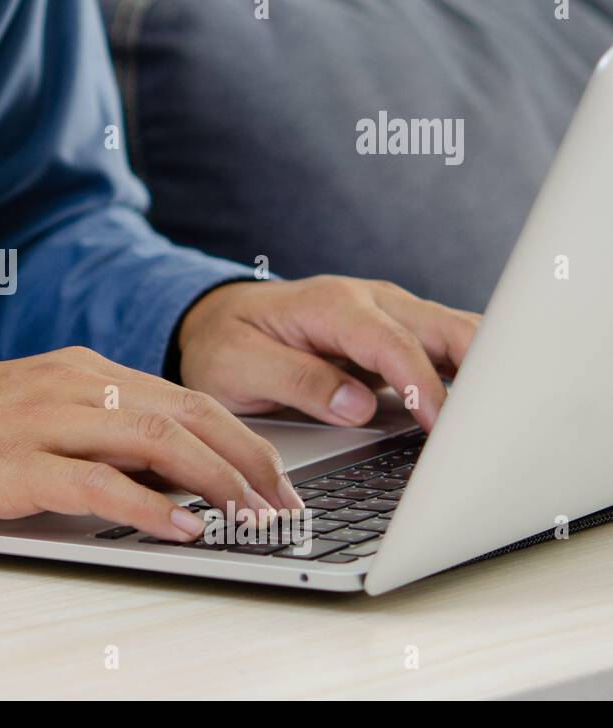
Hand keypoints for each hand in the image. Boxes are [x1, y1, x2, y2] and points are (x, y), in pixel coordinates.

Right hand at [0, 347, 300, 540]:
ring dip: (215, 482)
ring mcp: (41, 420)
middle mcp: (69, 385)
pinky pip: (96, 483)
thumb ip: (97, 432)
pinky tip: (182, 527)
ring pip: (152, 441)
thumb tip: (170, 473)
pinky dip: (148, 506)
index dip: (241, 439)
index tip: (276, 479)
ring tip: (253, 518)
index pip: (185, 398)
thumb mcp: (36, 415)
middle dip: (247, 461)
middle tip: (283, 505)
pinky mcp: (13, 463)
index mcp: (79, 371)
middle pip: (184, 414)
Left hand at [178, 276, 481, 431]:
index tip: (443, 426)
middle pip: (445, 328)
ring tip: (511, 417)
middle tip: (504, 420)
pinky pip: (446, 351)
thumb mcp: (237, 366)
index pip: (392, 345)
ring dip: (488, 370)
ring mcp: (390, 316)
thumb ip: (296, 381)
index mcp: (330, 305)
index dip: (423, 386)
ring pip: (457, 335)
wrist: (216, 320)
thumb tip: (359, 406)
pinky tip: (489, 408)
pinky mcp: (398, 335)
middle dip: (483, 369)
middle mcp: (369, 301)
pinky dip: (473, 375)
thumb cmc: (224, 342)